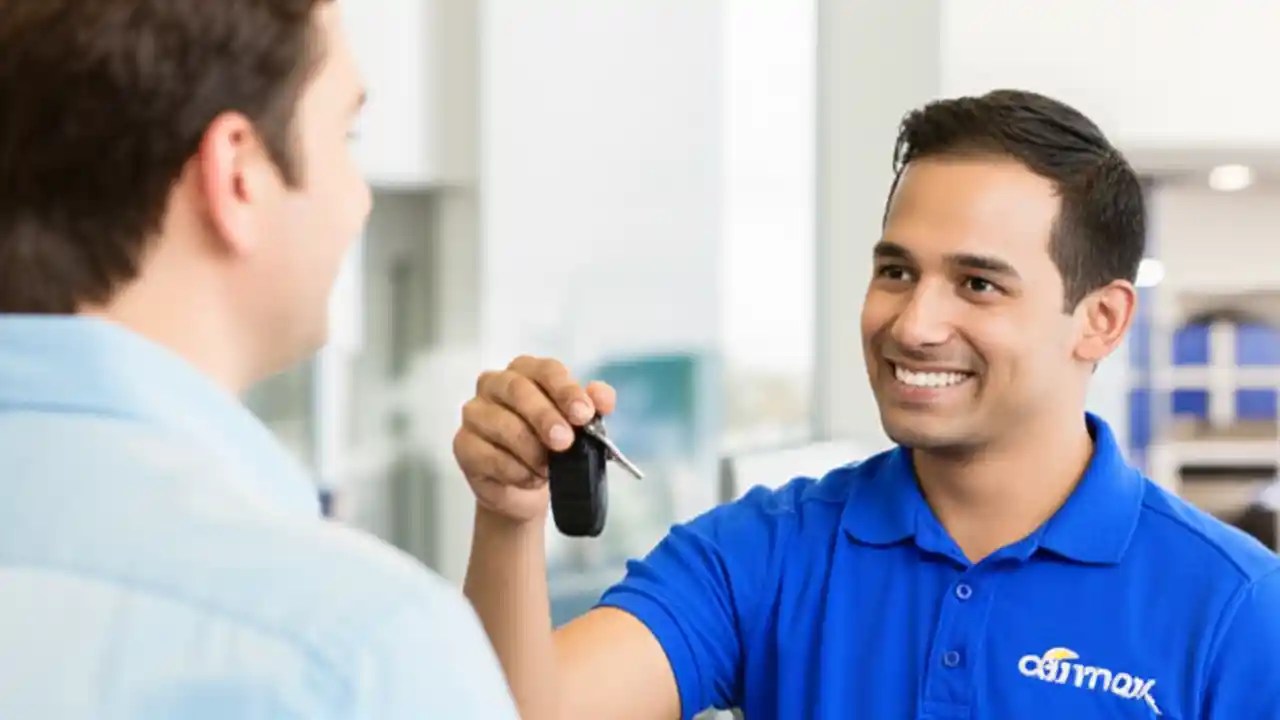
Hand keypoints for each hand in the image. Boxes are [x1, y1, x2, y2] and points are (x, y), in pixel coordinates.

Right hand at [454, 355, 616, 523]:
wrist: (527, 487)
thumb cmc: (551, 447)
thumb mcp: (577, 426)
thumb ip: (592, 406)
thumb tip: (603, 398)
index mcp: (526, 371)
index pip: (546, 370)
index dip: (566, 390)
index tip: (584, 414)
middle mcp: (495, 384)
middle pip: (519, 391)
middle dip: (546, 417)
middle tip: (565, 442)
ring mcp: (475, 413)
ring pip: (502, 424)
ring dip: (532, 450)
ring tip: (549, 468)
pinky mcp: (463, 444)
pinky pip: (488, 455)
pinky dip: (515, 470)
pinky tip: (530, 477)